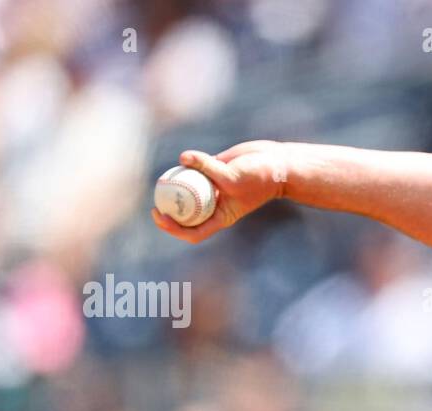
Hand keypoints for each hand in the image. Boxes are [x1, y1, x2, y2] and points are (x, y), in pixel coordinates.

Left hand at [151, 141, 289, 243]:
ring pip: (188, 191)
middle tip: (155, 198)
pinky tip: (185, 158)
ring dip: (175, 187)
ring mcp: (214, 189)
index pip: (194, 232)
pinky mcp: (214, 171)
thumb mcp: (232, 176)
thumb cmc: (260, 177)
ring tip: (163, 178)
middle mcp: (215, 206)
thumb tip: (182, 157)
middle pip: (186, 215)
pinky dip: (188, 166)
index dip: (174, 229)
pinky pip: (195, 171)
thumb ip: (206, 167)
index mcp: (220, 217)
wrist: (277, 163)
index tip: (161, 215)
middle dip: (168, 210)